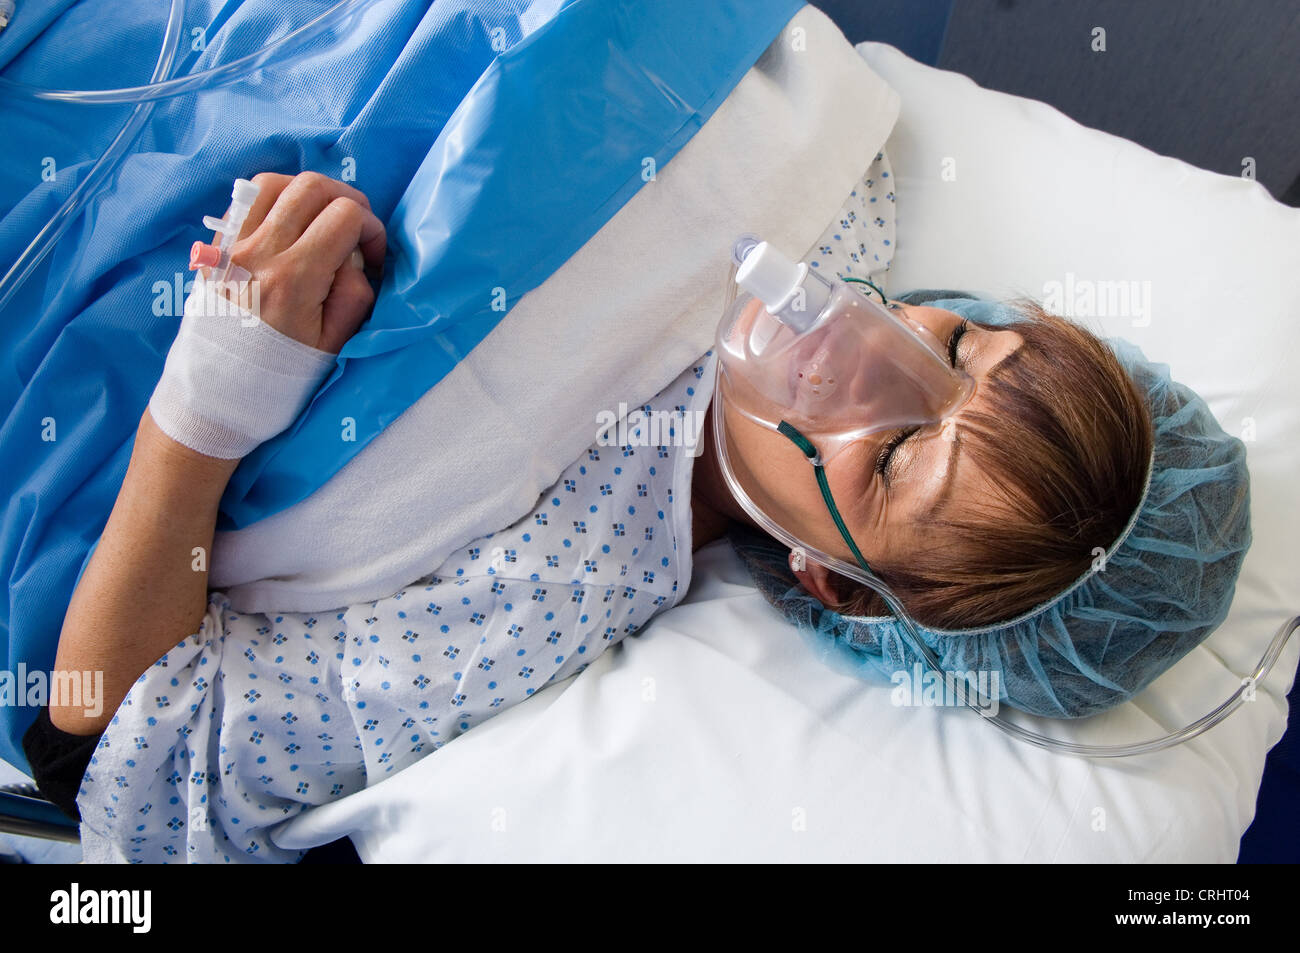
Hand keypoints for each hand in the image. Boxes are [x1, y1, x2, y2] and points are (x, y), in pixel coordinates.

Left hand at [215, 171, 386, 353]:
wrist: (220, 390)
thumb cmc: (284, 371)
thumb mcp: (335, 342)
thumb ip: (354, 291)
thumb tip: (352, 254)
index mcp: (293, 280)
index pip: (344, 216)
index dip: (371, 228)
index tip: (372, 255)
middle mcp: (258, 253)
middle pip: (311, 187)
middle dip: (346, 200)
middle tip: (354, 229)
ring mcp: (230, 245)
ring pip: (275, 182)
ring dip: (308, 193)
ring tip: (320, 220)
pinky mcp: (215, 245)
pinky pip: (244, 198)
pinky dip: (274, 199)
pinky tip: (288, 222)